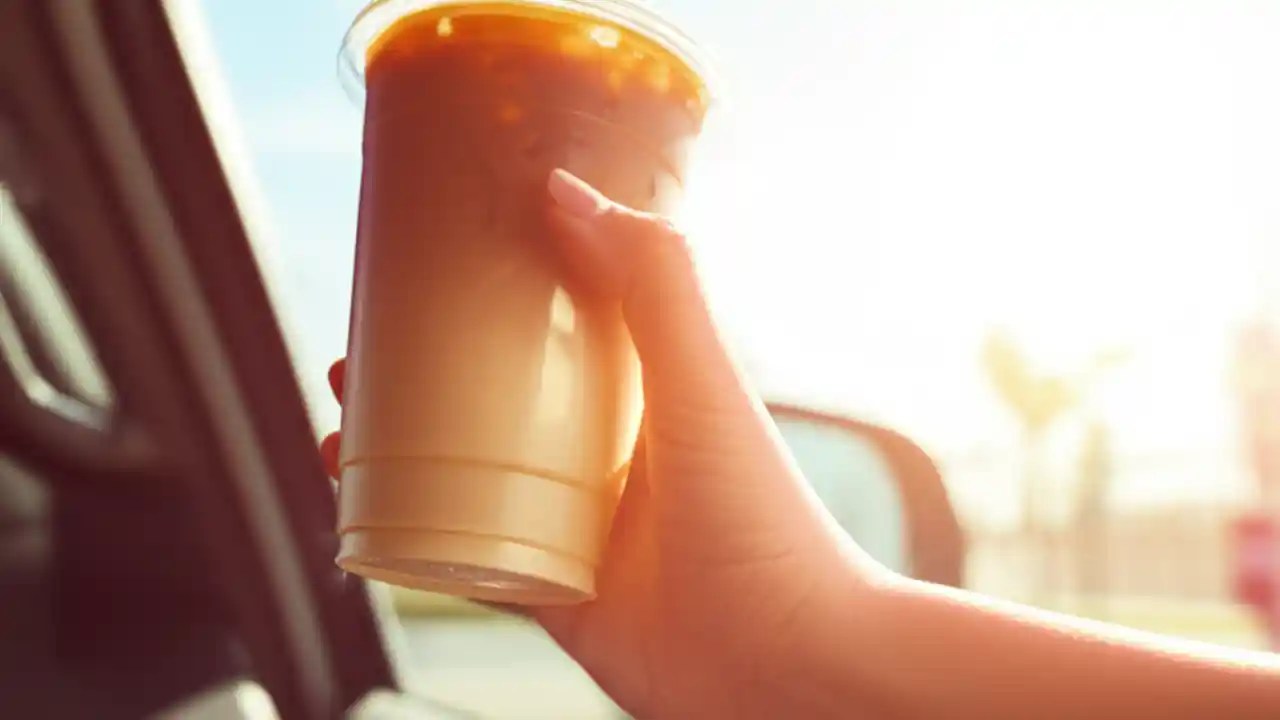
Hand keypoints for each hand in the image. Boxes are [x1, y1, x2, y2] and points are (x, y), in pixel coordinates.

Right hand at [320, 169, 888, 718]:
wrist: (788, 666)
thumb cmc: (766, 525)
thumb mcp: (704, 383)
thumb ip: (652, 281)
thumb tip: (563, 187)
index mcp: (645, 394)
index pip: (553, 323)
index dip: (485, 294)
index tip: (419, 270)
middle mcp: (608, 456)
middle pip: (493, 398)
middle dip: (416, 375)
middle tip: (351, 354)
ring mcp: (578, 526)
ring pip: (467, 475)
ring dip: (398, 453)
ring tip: (338, 434)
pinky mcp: (557, 595)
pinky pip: (468, 560)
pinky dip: (415, 540)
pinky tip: (364, 523)